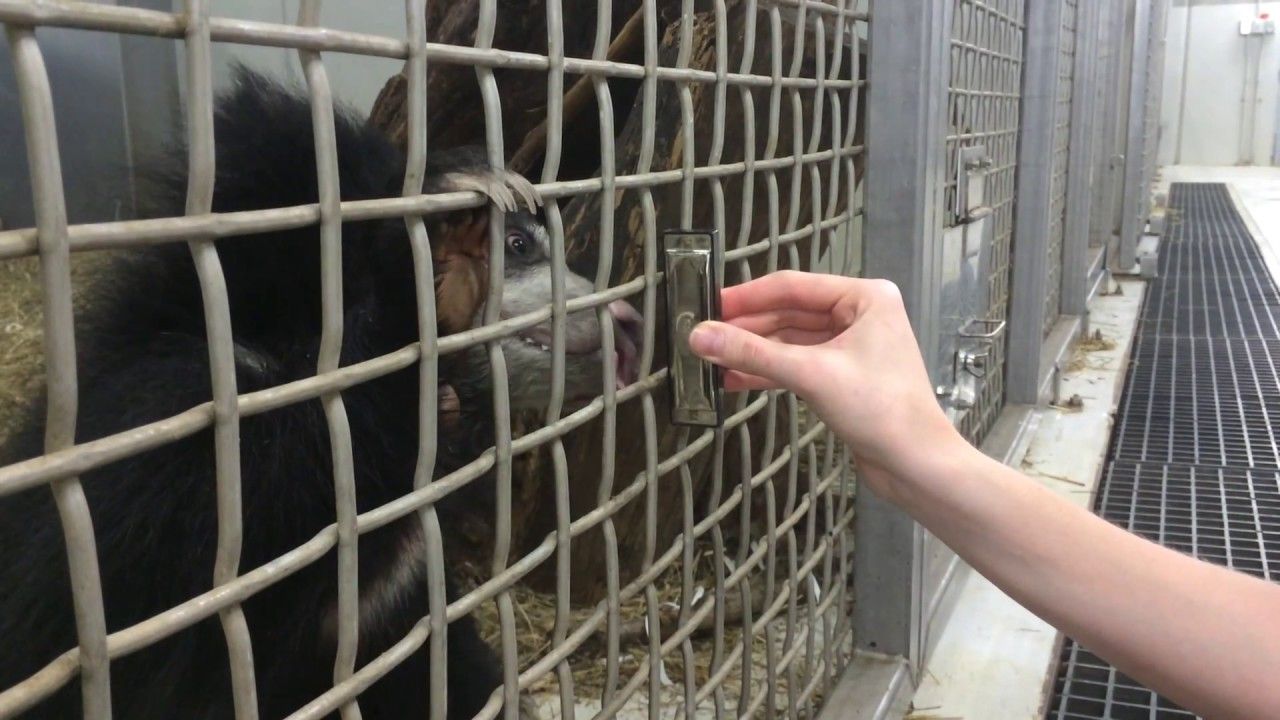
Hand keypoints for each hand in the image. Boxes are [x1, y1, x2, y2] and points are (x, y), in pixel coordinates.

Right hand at [688, 270, 964, 497]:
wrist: (916, 464)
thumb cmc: (878, 409)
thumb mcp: (810, 374)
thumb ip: (752, 353)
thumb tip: (699, 337)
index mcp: (864, 297)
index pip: (793, 287)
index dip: (747, 296)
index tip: (709, 305)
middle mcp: (861, 315)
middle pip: (790, 313)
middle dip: (748, 328)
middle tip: (704, 338)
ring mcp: (854, 347)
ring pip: (792, 342)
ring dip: (755, 353)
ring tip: (713, 362)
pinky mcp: (845, 376)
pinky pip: (799, 365)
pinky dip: (770, 372)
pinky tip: (737, 380)